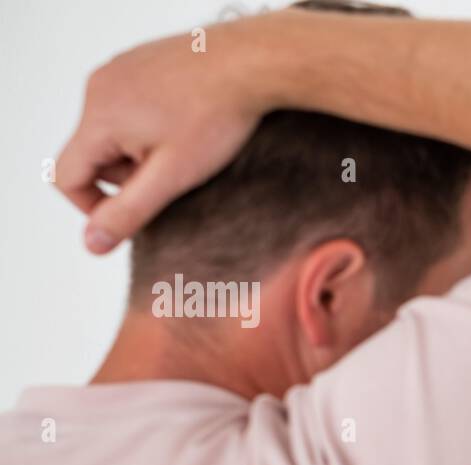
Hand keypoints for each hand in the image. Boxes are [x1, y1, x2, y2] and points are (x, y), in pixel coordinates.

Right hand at [54, 14, 280, 253]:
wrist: (251, 64)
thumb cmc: (216, 117)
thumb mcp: (172, 176)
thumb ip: (129, 211)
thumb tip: (91, 243)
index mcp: (98, 118)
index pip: (66, 177)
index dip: (94, 207)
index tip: (134, 215)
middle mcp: (98, 88)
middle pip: (92, 154)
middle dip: (126, 175)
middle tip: (173, 174)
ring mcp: (118, 70)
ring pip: (112, 131)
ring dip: (140, 151)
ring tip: (185, 146)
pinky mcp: (138, 62)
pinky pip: (130, 106)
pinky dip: (151, 125)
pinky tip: (188, 124)